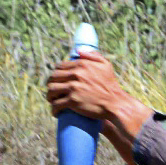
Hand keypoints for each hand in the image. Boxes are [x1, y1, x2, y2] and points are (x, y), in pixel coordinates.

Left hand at [47, 49, 153, 164]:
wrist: (115, 103)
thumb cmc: (111, 85)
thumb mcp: (106, 66)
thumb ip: (93, 55)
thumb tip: (78, 52)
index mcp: (81, 65)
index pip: (59, 66)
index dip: (55, 74)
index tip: (56, 80)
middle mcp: (75, 74)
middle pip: (53, 77)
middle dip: (50, 84)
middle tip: (53, 91)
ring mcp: (73, 88)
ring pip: (51, 90)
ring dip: (49, 97)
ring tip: (53, 101)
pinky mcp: (73, 101)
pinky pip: (56, 104)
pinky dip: (54, 109)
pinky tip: (55, 112)